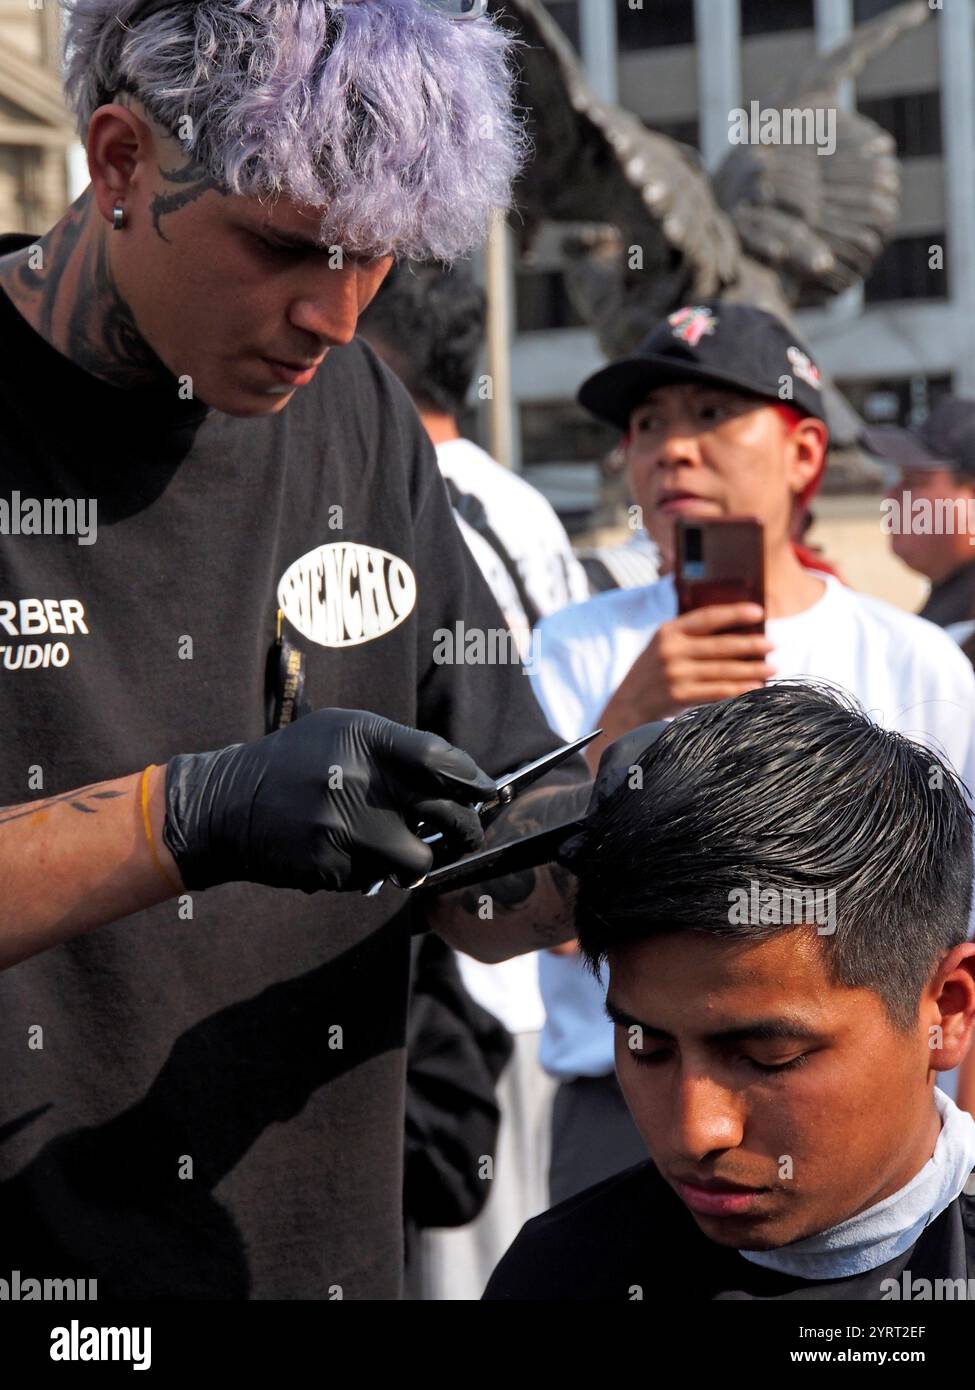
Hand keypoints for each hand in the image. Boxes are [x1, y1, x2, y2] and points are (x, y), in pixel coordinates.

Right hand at [162, 709, 496, 893]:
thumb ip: (398, 749)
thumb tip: (464, 778)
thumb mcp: (342, 734)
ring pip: (419, 859)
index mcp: (364, 737)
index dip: (474, 779)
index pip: (442, 759)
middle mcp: (357, 778)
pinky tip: (346, 853)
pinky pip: (377, 878)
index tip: (489, 792)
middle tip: (469, 833)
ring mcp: (343, 824)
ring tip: (399, 850)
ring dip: (416, 860)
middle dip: (468, 830)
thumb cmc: (297, 764)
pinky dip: (372, 871)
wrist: (226, 805)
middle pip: (446, 812)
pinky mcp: (330, 863)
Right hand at [612, 603, 773, 723]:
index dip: (734, 613)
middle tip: (773, 645)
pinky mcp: (678, 695)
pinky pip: (716, 691)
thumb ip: (688, 635)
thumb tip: (735, 630)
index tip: (759, 612)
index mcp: (668, 631)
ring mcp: (674, 673)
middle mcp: (670, 650)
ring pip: (722, 670)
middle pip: (720, 645)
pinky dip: (738, 689)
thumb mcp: (661, 646)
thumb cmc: (651, 674)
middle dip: (751, 644)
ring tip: (772, 668)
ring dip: (751, 669)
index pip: (706, 617)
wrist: (625, 706)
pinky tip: (755, 688)